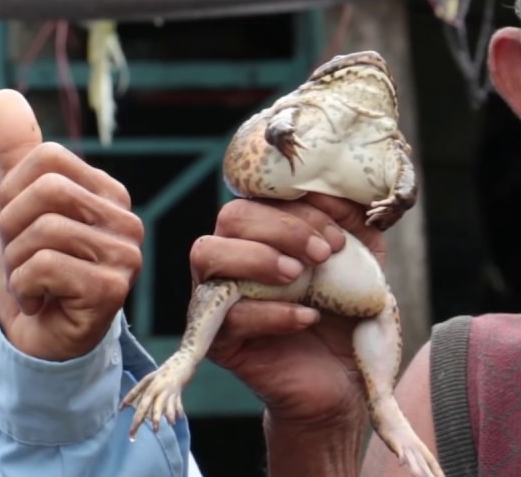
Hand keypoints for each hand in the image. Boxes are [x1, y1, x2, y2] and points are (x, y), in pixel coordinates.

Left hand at [0, 89, 143, 361]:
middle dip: (12, 226)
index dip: (12, 190)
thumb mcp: (17, 207)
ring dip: (17, 262)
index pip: (47, 158)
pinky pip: (45, 265)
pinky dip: (25, 286)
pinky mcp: (112, 291)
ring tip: (33, 282)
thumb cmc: (34, 272)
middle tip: (21, 257)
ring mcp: (125, 257)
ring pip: (43, 230)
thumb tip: (2, 95)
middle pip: (45, 190)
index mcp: (108, 193)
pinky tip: (40, 301)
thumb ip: (15, 154)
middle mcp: (126, 220)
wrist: (38, 341)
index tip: (17, 226)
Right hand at [192, 193, 380, 428]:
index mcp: (259, 234)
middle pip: (230, 218)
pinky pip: (229, 314)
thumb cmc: (344, 312)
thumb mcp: (360, 260)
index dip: (296, 208)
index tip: (337, 237)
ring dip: (257, 259)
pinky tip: (307, 317)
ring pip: (207, 255)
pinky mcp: (217, 337)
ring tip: (299, 278)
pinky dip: (272, 312)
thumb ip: (349, 222)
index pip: (261, 197)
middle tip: (321, 256)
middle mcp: (229, 258)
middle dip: (279, 230)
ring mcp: (216, 295)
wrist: (344, 378)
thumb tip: (332, 191)